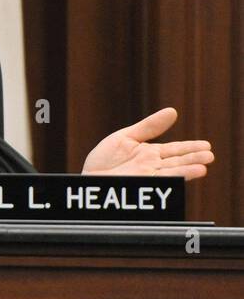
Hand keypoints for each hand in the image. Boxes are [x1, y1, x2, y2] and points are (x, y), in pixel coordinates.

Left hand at [81, 107, 213, 179]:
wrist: (88, 179)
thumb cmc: (104, 160)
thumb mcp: (126, 137)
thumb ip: (149, 126)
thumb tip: (173, 111)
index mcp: (150, 153)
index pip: (175, 150)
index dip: (190, 147)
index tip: (207, 145)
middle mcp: (152, 166)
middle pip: (176, 162)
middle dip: (193, 159)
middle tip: (210, 156)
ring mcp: (147, 177)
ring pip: (170, 174)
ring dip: (186, 171)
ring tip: (202, 168)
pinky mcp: (140, 187)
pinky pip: (157, 183)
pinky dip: (169, 181)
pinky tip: (179, 177)